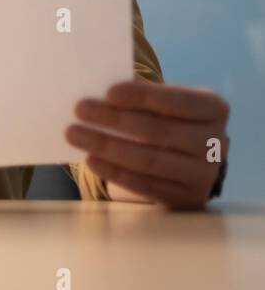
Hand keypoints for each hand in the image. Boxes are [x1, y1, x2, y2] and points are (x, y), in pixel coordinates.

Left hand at [66, 80, 228, 209]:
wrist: (191, 160)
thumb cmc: (170, 120)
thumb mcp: (167, 103)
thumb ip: (143, 96)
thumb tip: (99, 92)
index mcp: (214, 109)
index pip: (179, 101)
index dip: (143, 97)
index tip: (108, 92)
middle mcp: (216, 143)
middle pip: (159, 131)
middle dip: (115, 120)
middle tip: (79, 109)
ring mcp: (203, 174)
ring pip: (150, 160)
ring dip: (107, 146)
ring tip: (74, 134)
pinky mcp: (185, 197)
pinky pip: (146, 186)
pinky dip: (116, 172)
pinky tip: (91, 159)